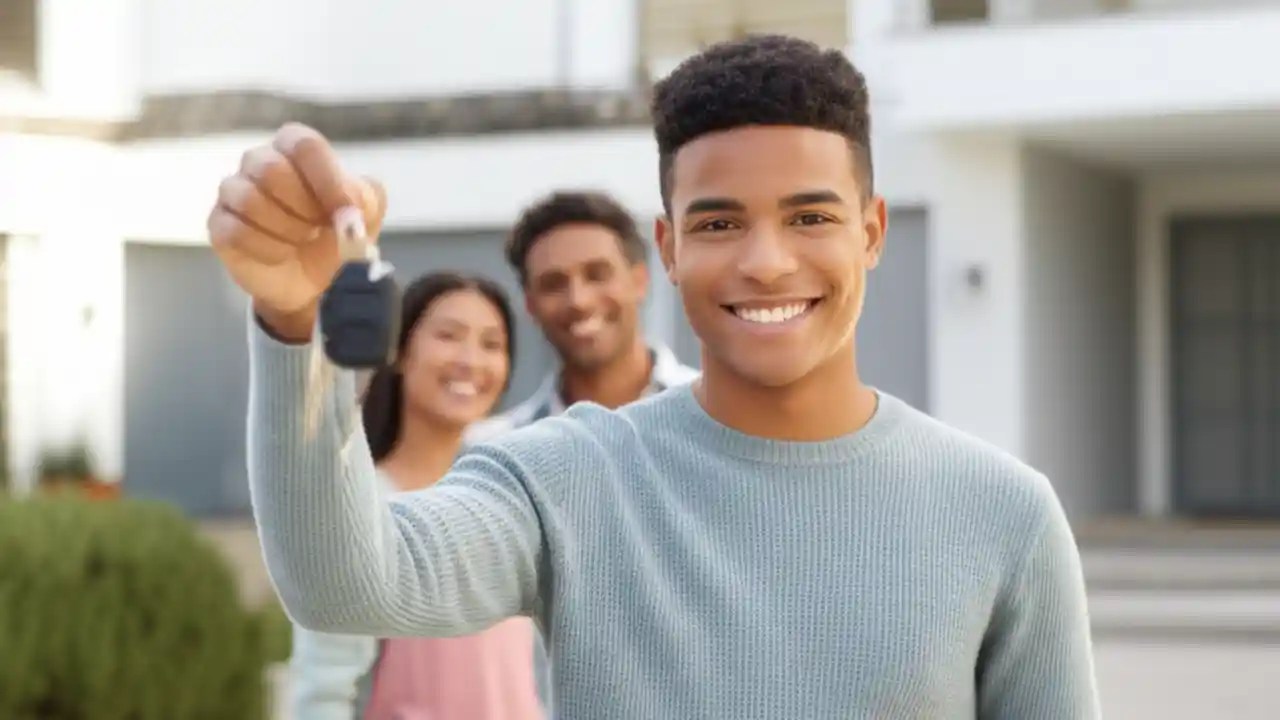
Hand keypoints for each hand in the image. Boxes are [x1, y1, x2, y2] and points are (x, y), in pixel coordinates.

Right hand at [208, 123, 385, 340]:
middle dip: (304, 208)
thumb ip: (365, 197)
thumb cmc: (338, 234)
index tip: (345, 212)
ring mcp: (234, 191)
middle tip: (319, 228)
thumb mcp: (366, 212)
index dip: (326, 179)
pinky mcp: (219, 224)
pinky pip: (236, 231)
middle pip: (271, 169)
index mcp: (296, 147)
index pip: (304, 144)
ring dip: (287, 231)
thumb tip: (348, 208)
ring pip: (250, 200)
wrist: (315, 280)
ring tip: (302, 241)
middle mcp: (259, 160)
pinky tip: (281, 255)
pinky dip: (267, 249)